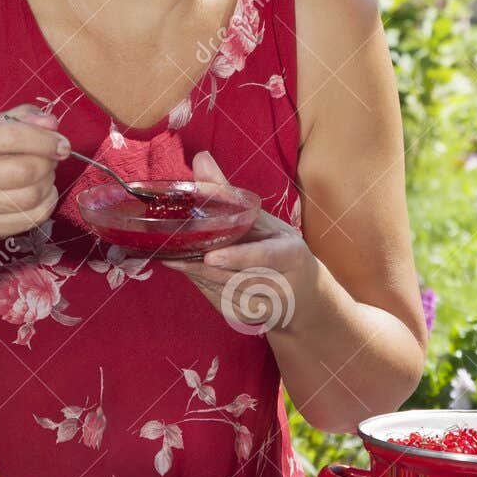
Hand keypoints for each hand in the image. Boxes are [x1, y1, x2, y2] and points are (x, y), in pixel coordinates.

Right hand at [0, 103, 69, 244]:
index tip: (61, 144)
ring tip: (43, 175)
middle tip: (51, 159)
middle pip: (25, 170)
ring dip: (48, 182)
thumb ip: (20, 119)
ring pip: (32, 195)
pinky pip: (34, 217)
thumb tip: (50, 123)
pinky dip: (48, 202)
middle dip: (48, 162)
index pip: (9, 137)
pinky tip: (41, 193)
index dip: (44, 140)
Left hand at [161, 151, 318, 333]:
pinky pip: (216, 300)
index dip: (239, 257)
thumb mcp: (267, 221)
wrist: (304, 298)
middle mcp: (281, 285)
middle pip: (234, 276)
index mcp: (291, 256)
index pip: (265, 257)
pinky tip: (193, 270)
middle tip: (171, 249)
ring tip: (174, 255)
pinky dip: (201, 283)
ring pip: (221, 289)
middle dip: (200, 264)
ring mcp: (264, 307)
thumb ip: (230, 194)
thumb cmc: (282, 250)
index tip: (212, 257)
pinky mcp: (247, 319)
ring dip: (196, 272)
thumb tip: (200, 158)